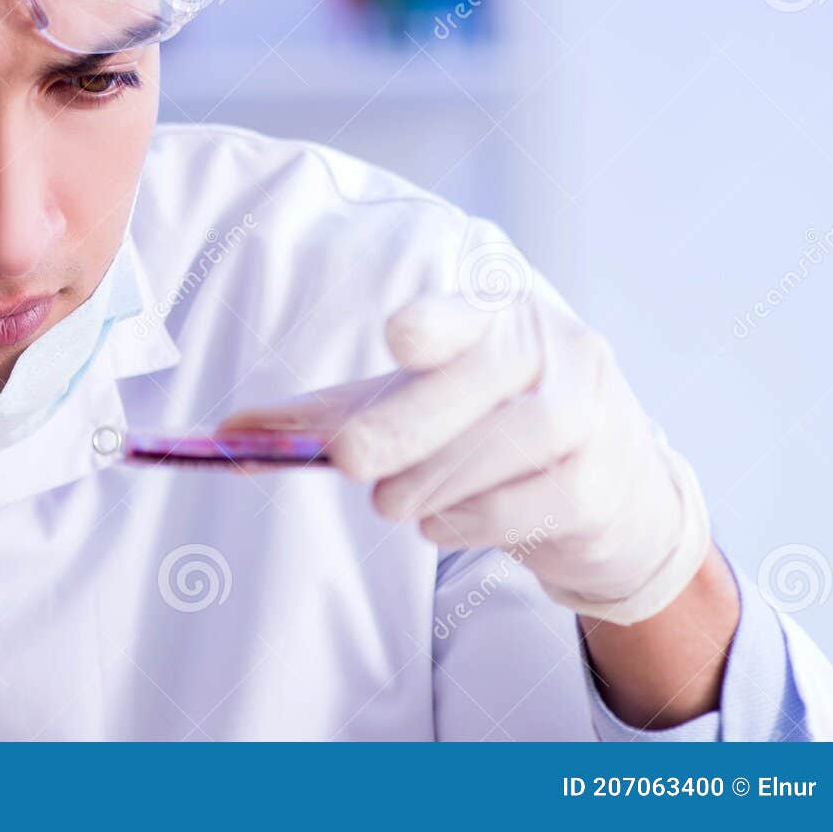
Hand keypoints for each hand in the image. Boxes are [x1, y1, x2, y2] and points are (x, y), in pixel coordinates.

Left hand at [220, 289, 710, 624]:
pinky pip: (535, 502)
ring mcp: (590, 411)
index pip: (468, 309)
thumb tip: (223, 434)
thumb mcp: (406, 406)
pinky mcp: (603, 480)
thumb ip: (323, 417)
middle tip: (350, 463)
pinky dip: (476, 519)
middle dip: (406, 427)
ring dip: (436, 481)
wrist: (609, 489)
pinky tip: (443, 523)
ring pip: (507, 445)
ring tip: (394, 504)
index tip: (398, 338)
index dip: (436, 321)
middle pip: (477, 383)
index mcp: (496, 314)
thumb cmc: (483, 426)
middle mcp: (552, 348)